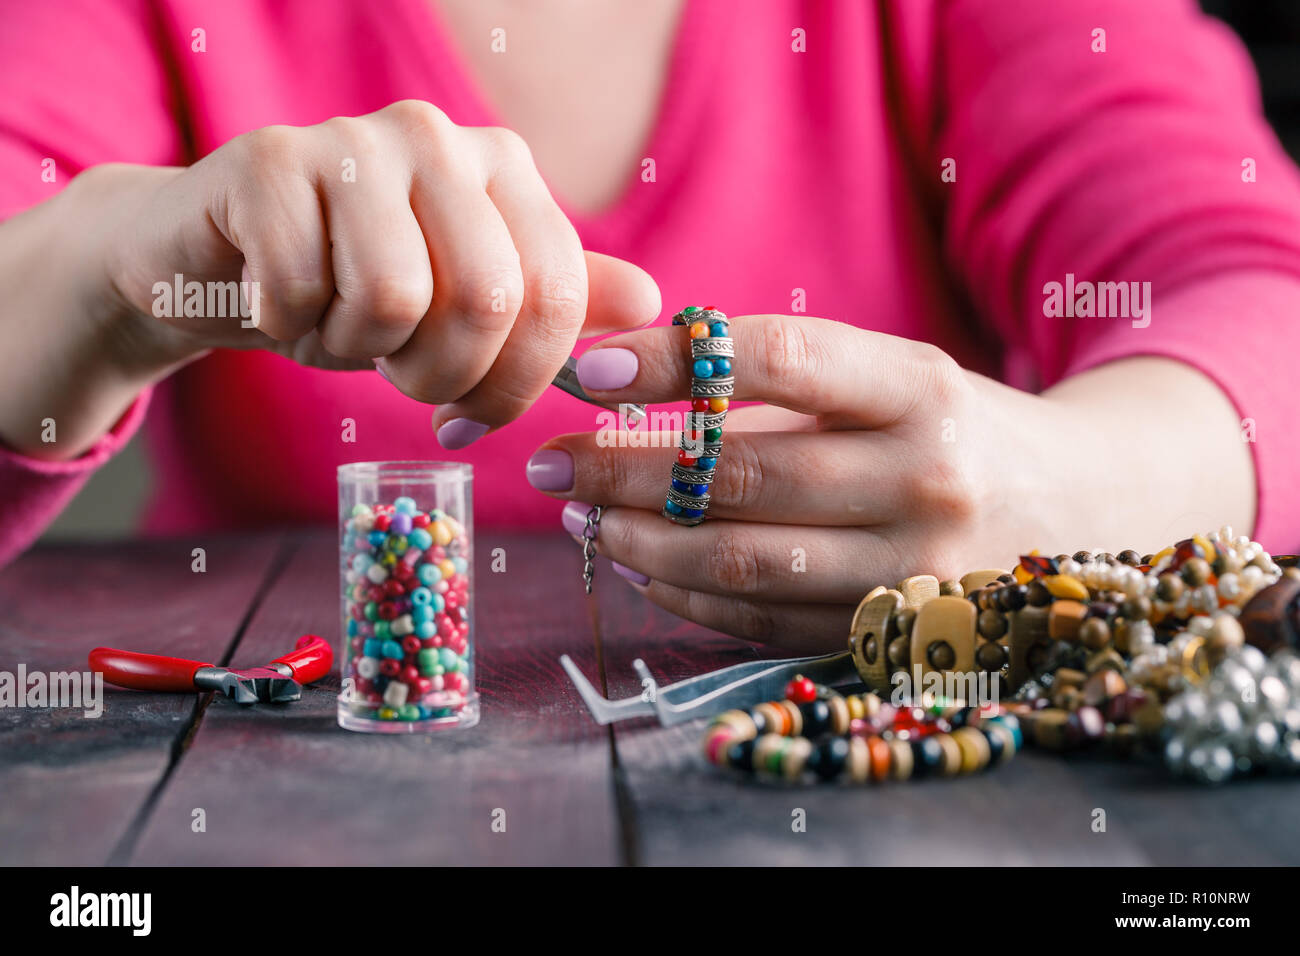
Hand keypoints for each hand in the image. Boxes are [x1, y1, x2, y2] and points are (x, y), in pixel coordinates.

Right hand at [93, 100, 658, 443]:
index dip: (517, 384)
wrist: (220, 256)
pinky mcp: (268, 163)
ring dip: (356, 351)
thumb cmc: (354, 287)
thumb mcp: (466, 302)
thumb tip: (649, 301)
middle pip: (486, 301)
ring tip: (335, 327)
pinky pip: (303, 291)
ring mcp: (353, 141)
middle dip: (439, 376)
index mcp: (504, 169)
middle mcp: (439, 138)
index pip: (556, 298)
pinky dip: (289, 327)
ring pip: (394, 298)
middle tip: (397, 375)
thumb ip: (553, 299)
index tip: (470, 415)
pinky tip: (278, 302)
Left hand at [525, 314, 1253, 651]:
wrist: (1086, 513)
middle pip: (742, 476)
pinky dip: (691, 598)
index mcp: (920, 389)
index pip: (780, 358)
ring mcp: (914, 571)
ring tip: (585, 514)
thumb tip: (634, 388)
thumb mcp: (896, 379)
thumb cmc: (957, 431)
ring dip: (644, 540)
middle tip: (549, 460)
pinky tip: (645, 565)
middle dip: (625, 468)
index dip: (673, 362)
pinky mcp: (897, 637)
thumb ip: (784, 384)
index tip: (587, 365)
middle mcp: (924, 480)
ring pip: (745, 562)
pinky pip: (767, 622)